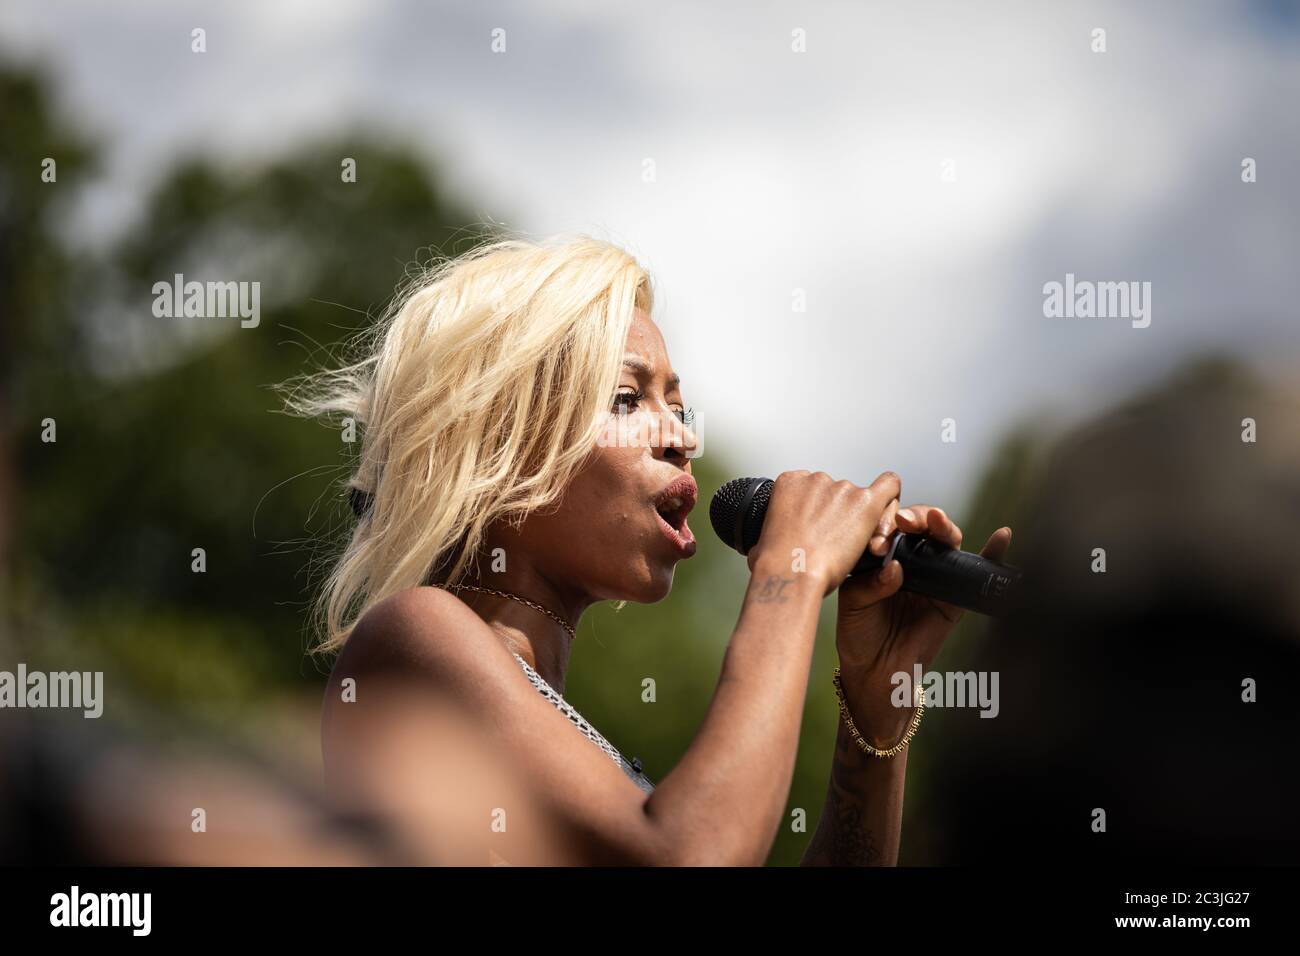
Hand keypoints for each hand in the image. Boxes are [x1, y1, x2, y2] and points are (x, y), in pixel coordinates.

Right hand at [746, 470, 900, 595]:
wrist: (790, 574)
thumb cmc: (774, 567)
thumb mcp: (762, 543)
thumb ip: (773, 534)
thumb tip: (769, 545)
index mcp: (789, 482)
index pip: (815, 489)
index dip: (823, 511)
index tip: (823, 531)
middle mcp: (816, 479)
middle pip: (840, 492)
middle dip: (843, 515)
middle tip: (843, 546)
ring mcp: (841, 488)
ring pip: (864, 496)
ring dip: (864, 519)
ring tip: (860, 550)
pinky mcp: (865, 501)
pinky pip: (889, 486)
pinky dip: (891, 499)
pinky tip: (887, 517)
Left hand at [833, 504, 1012, 746]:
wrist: (877, 672)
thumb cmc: (859, 633)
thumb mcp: (852, 605)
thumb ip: (868, 585)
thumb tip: (895, 569)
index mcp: (881, 554)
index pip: (888, 525)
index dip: (884, 525)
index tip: (876, 541)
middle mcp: (909, 558)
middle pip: (921, 526)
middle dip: (916, 518)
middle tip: (905, 522)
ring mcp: (935, 576)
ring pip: (945, 542)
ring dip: (945, 526)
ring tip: (938, 520)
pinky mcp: (955, 596)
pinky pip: (976, 572)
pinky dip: (993, 552)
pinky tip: (1002, 535)